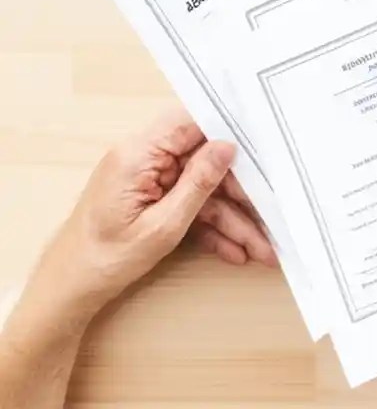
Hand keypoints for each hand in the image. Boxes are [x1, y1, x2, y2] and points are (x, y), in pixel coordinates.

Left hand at [29, 109, 274, 320]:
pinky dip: (213, 227)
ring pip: (204, 189)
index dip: (227, 127)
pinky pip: (192, 204)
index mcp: (138, 155)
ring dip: (233, 219)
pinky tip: (235, 250)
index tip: (262, 143)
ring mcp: (149, 178)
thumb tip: (228, 148)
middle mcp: (143, 158)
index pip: (189, 122)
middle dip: (240, 193)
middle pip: (204, 160)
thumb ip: (198, 184)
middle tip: (271, 217)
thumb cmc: (106, 259)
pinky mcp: (153, 196)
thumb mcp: (162, 226)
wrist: (71, 289)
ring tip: (261, 249)